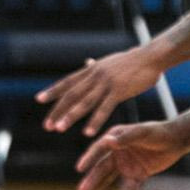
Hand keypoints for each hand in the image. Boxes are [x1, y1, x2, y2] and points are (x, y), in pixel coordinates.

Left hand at [36, 46, 163, 136]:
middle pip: (71, 95)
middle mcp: (95, 76)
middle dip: (58, 110)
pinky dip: (95, 121)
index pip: (68, 82)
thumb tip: (86, 62)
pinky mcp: (119, 91)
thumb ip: (96, 66)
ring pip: (84, 102)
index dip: (53, 91)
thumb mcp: (110, 62)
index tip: (39, 100)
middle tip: (47, 125)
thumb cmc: (132, 61)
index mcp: (92, 70)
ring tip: (59, 129)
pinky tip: (87, 133)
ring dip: (70, 116)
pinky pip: (104, 108)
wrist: (151, 56)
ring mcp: (106, 83)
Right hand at [74, 122, 184, 189]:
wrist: (176, 140)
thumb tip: (107, 142)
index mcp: (115, 138)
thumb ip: (126, 138)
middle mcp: (117, 152)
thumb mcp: (142, 133)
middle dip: (90, 181)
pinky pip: (129, 188)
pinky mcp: (137, 175)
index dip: (89, 158)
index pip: (99, 149)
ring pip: (108, 180)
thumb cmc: (158, 132)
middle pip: (100, 168)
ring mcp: (126, 165)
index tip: (80, 168)